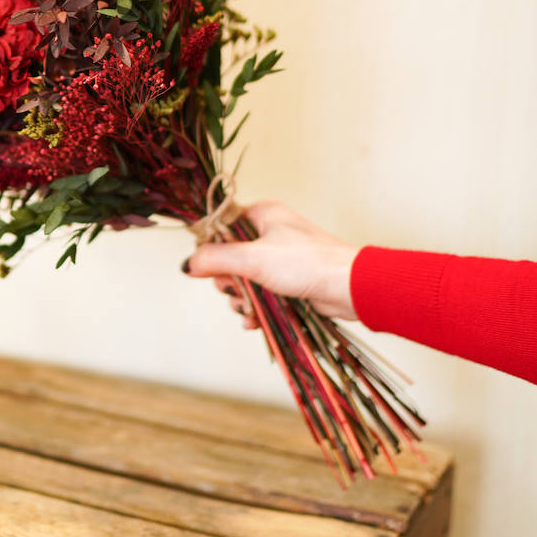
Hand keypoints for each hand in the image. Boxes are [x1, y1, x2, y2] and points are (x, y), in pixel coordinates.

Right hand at [184, 200, 358, 327]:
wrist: (349, 288)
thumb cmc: (306, 263)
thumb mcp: (252, 259)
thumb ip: (216, 259)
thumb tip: (187, 264)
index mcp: (262, 215)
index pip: (222, 226)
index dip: (211, 248)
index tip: (208, 266)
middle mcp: (270, 233)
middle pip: (229, 257)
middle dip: (228, 281)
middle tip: (235, 290)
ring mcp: (279, 259)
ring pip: (244, 280)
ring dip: (241, 299)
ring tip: (248, 309)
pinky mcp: (288, 282)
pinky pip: (260, 294)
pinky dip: (254, 308)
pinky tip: (253, 321)